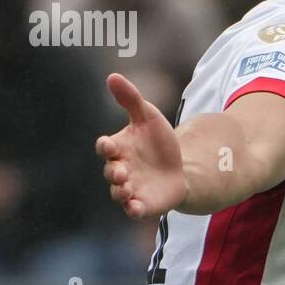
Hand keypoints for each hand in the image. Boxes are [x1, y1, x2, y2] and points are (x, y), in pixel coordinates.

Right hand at [96, 73, 186, 219]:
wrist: (180, 167)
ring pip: (118, 193)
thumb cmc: (158, 142)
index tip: (109, 145)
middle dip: (113, 172)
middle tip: (121, 171)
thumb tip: (112, 76)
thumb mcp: (148, 117)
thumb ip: (131, 99)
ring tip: (126, 187)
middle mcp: (120, 170)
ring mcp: (130, 188)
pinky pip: (133, 209)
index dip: (105, 147)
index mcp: (119, 149)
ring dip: (120, 191)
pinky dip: (133, 209)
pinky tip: (136, 208)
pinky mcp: (143, 203)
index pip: (105, 148)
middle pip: (110, 172)